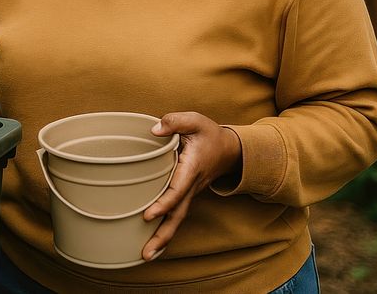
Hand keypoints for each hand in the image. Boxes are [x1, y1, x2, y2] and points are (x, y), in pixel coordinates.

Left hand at [141, 111, 241, 260]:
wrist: (230, 149)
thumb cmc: (208, 134)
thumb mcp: (195, 121)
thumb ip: (175, 121)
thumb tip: (154, 130)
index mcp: (191, 168)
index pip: (176, 190)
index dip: (163, 204)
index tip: (147, 216)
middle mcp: (191, 186)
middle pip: (177, 215)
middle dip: (162, 235)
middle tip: (146, 254)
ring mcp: (190, 194)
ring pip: (177, 219)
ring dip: (163, 238)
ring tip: (146, 256)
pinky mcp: (186, 195)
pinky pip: (176, 215)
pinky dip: (166, 230)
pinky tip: (153, 243)